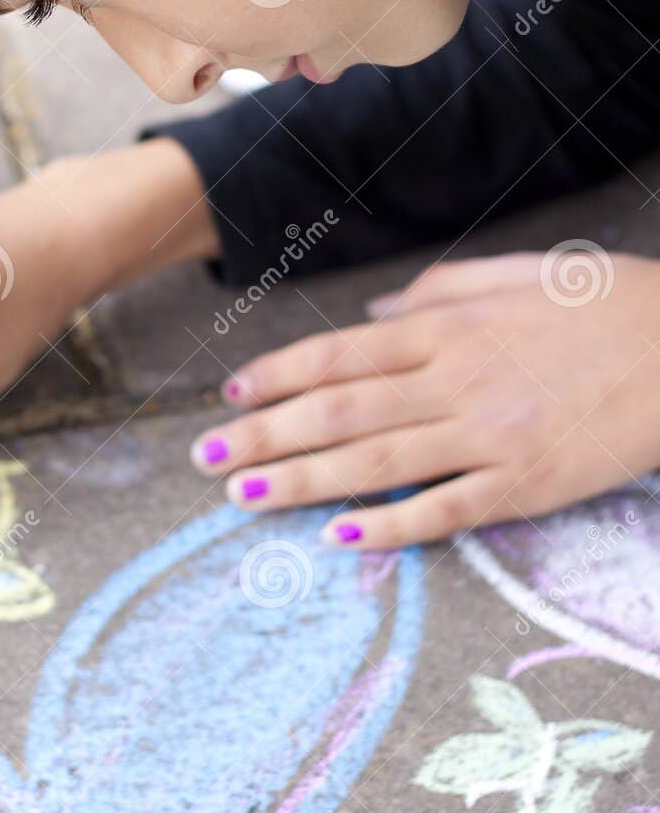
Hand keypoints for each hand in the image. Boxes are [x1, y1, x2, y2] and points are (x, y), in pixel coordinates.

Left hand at [191, 250, 659, 546]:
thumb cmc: (607, 305)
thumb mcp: (518, 274)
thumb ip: (438, 292)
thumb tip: (373, 314)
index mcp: (449, 328)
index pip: (341, 352)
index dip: (279, 374)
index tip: (231, 392)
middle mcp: (456, 380)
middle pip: (339, 411)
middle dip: (263, 434)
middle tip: (205, 458)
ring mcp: (489, 436)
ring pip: (376, 462)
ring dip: (302, 481)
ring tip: (243, 496)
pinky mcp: (527, 485)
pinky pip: (446, 509)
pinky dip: (390, 526)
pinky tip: (340, 538)